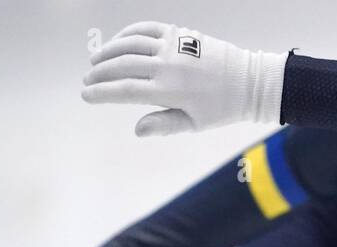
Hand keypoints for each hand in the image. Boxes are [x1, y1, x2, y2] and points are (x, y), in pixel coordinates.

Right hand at [82, 22, 286, 135]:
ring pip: (129, 44)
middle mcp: (167, 66)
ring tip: (95, 61)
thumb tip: (136, 130)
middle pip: (121, 65)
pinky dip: (127, 34)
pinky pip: (145, 28)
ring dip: (108, 51)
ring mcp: (173, 46)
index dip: (102, 93)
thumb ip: (164, 124)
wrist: (250, 81)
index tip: (86, 96)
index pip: (125, 90)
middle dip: (100, 73)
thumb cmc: (222, 108)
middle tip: (87, 81)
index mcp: (170, 91)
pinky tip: (117, 43)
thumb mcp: (195, 123)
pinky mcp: (179, 33)